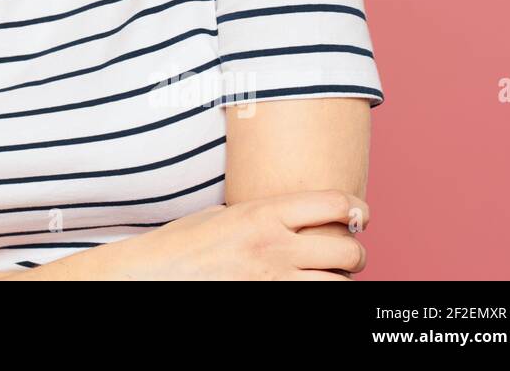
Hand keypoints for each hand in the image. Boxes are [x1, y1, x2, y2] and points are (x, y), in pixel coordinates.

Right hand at [116, 190, 369, 279]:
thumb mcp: (221, 215)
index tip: (359, 215)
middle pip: (349, 252)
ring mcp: (274, 284)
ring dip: (339, 281)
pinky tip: (306, 287)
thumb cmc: (180, 245)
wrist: (151, 277)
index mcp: (261, 215)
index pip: (333, 203)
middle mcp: (274, 249)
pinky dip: (318, 295)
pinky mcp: (272, 305)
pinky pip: (315, 303)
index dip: (356, 208)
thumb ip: (260, 215)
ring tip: (328, 275)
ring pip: (340, 286)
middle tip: (348, 252)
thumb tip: (293, 218)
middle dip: (356, 253)